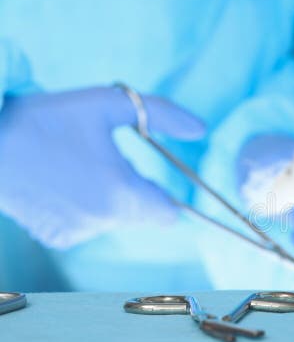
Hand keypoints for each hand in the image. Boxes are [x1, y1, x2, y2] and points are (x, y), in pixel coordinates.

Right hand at [0, 87, 205, 247]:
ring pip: (113, 219)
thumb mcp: (106, 104)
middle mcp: (103, 220)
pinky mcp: (55, 238)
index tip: (149, 174)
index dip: (165, 195)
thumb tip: (201, 130)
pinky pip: (85, 225)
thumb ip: (160, 114)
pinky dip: (80, 208)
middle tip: (100, 157)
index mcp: (121, 192)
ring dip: (106, 198)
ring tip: (72, 164)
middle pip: (141, 214)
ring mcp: (77, 232)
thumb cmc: (45, 118)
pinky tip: (56, 182)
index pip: (169, 213)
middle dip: (133, 189)